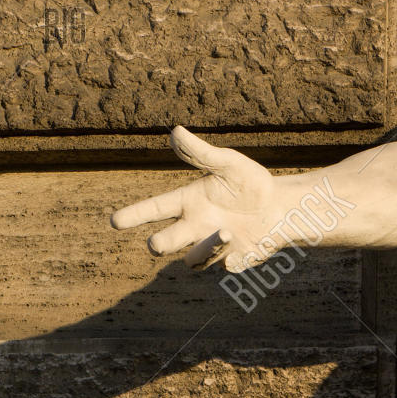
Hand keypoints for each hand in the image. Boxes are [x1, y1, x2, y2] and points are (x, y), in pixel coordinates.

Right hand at [111, 127, 287, 270]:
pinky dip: (228, 259)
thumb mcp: (228, 164)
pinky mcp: (232, 259)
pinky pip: (224, 266)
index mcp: (188, 202)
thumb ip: (201, 153)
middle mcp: (194, 227)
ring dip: (203, 249)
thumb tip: (175, 131)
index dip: (135, 215)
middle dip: (159, 244)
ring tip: (226, 232)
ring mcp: (211, 246)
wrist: (281, 205)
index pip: (155, 209)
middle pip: (165, 241)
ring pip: (192, 259)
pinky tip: (238, 249)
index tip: (115, 221)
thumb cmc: (250, 182)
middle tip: (155, 243)